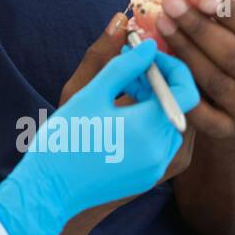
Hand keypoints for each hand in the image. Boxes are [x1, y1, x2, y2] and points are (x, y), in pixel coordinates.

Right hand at [0, 40, 199, 234]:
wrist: (48, 189)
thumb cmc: (64, 139)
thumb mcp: (89, 93)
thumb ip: (122, 65)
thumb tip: (149, 44)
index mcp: (149, 128)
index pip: (186, 89)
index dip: (170, 66)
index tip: (144, 55)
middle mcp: (162, 151)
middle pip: (179, 105)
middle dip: (158, 81)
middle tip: (127, 68)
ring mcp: (157, 168)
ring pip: (170, 123)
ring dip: (153, 102)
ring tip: (120, 92)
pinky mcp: (149, 177)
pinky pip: (161, 143)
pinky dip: (148, 123)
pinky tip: (118, 118)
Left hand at [154, 0, 234, 140]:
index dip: (230, 13)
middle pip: (232, 55)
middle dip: (197, 28)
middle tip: (168, 3)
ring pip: (212, 80)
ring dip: (183, 51)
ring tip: (159, 24)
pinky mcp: (226, 131)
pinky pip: (199, 111)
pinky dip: (178, 87)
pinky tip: (157, 64)